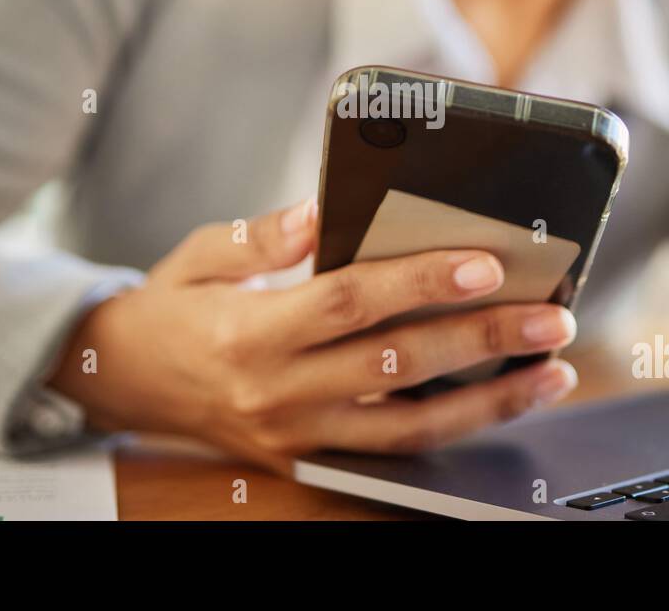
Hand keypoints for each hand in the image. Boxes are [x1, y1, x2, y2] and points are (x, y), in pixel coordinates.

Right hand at [47, 198, 578, 472]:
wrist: (117, 382)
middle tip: (550, 318)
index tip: (486, 262)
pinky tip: (496, 402)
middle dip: (483, 341)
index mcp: (251, 331)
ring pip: (407, 425)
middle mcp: (277, 390)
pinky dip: (449, 427)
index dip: (421, 280)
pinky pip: (388, 450)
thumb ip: (262, 236)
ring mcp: (294, 433)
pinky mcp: (304, 456)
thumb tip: (322, 212)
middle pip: (397, 364)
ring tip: (550, 372)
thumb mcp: (199, 254)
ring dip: (488, 401)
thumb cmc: (167, 308)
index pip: (351, 301)